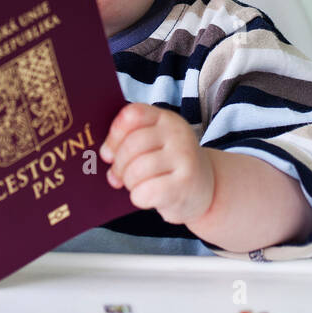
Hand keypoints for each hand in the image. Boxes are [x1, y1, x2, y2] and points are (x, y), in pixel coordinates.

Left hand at [99, 102, 214, 225]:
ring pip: (137, 170)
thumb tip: (105, 154)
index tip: (108, 154)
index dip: (114, 136)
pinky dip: (139, 197)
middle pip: (131, 145)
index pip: (132, 115)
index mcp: (166, 118)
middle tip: (119, 176)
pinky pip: (146, 192)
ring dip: (129, 183)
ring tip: (136, 185)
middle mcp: (178, 133)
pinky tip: (146, 196)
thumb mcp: (154, 144)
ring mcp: (184, 158)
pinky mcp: (185, 184)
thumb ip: (129, 141)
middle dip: (118, 165)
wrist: (206, 188)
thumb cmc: (169, 165)